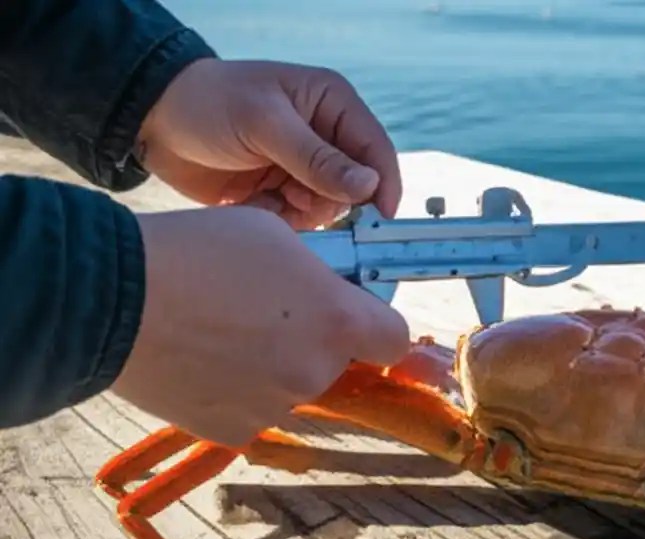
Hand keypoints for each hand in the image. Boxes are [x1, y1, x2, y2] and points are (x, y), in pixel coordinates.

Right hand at [110, 205, 410, 445]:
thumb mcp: (274, 235)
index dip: (377, 328)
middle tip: (262, 314)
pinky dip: (233, 393)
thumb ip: (315, 271)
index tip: (356, 318)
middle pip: (334, 362)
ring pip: (289, 386)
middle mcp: (315, 371)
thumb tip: (325, 288)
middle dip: (312, 342)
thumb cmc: (197, 251)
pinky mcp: (233, 430)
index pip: (394, 340)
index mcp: (338, 320)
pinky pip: (249, 410)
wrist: (113, 299)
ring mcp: (275, 406)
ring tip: (219, 334)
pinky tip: (200, 362)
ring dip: (270, 368)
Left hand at [136, 58, 400, 229]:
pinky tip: (252, 205)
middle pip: (356, 187)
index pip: (375, 149)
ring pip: (328, 208)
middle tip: (293, 196)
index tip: (379, 217)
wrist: (153, 123)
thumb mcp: (264, 124)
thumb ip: (317, 158)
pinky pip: (299, 220)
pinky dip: (280, 221)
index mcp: (332, 104)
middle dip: (328, 200)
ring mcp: (303, 166)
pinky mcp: (281, 191)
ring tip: (267, 199)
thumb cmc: (209, 103)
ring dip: (301, 213)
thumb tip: (369, 186)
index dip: (383, 184)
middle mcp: (325, 136)